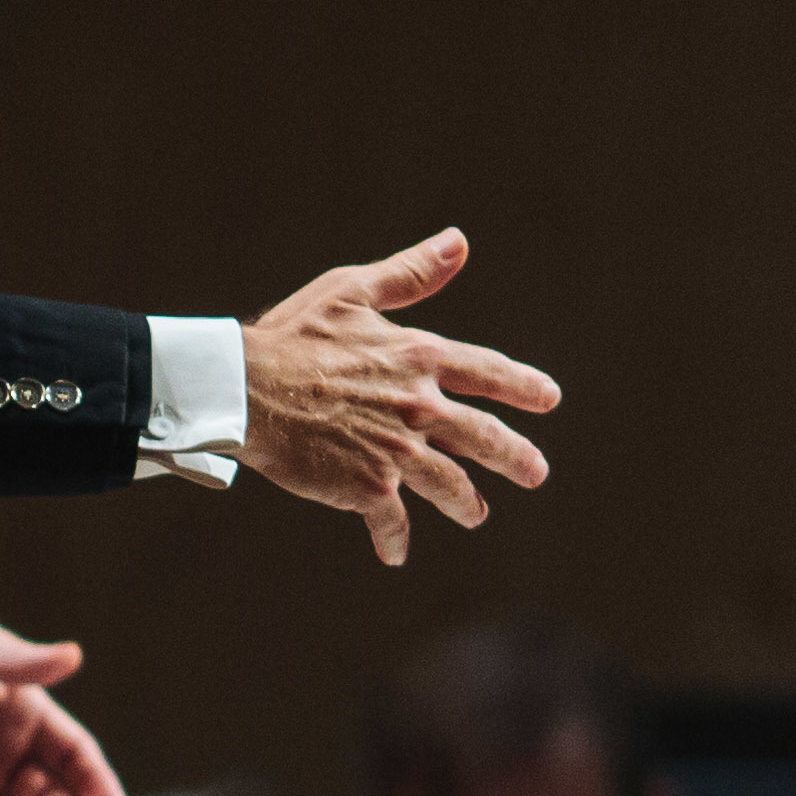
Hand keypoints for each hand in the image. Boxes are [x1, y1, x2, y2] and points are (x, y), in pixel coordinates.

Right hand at [237, 229, 559, 565]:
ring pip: (450, 484)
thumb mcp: (352, 291)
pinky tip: (395, 553)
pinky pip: (392, 520)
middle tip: (536, 473)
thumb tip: (459, 242)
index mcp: (419, 357)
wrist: (246, 388)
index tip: (549, 398)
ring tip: (476, 513)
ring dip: (466, 503)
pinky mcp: (367, 487)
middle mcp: (419, 406)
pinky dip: (395, 538)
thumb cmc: (292, 334)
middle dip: (516, 457)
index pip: (488, 373)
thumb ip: (410, 273)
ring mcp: (397, 450)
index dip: (523, 386)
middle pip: (485, 436)